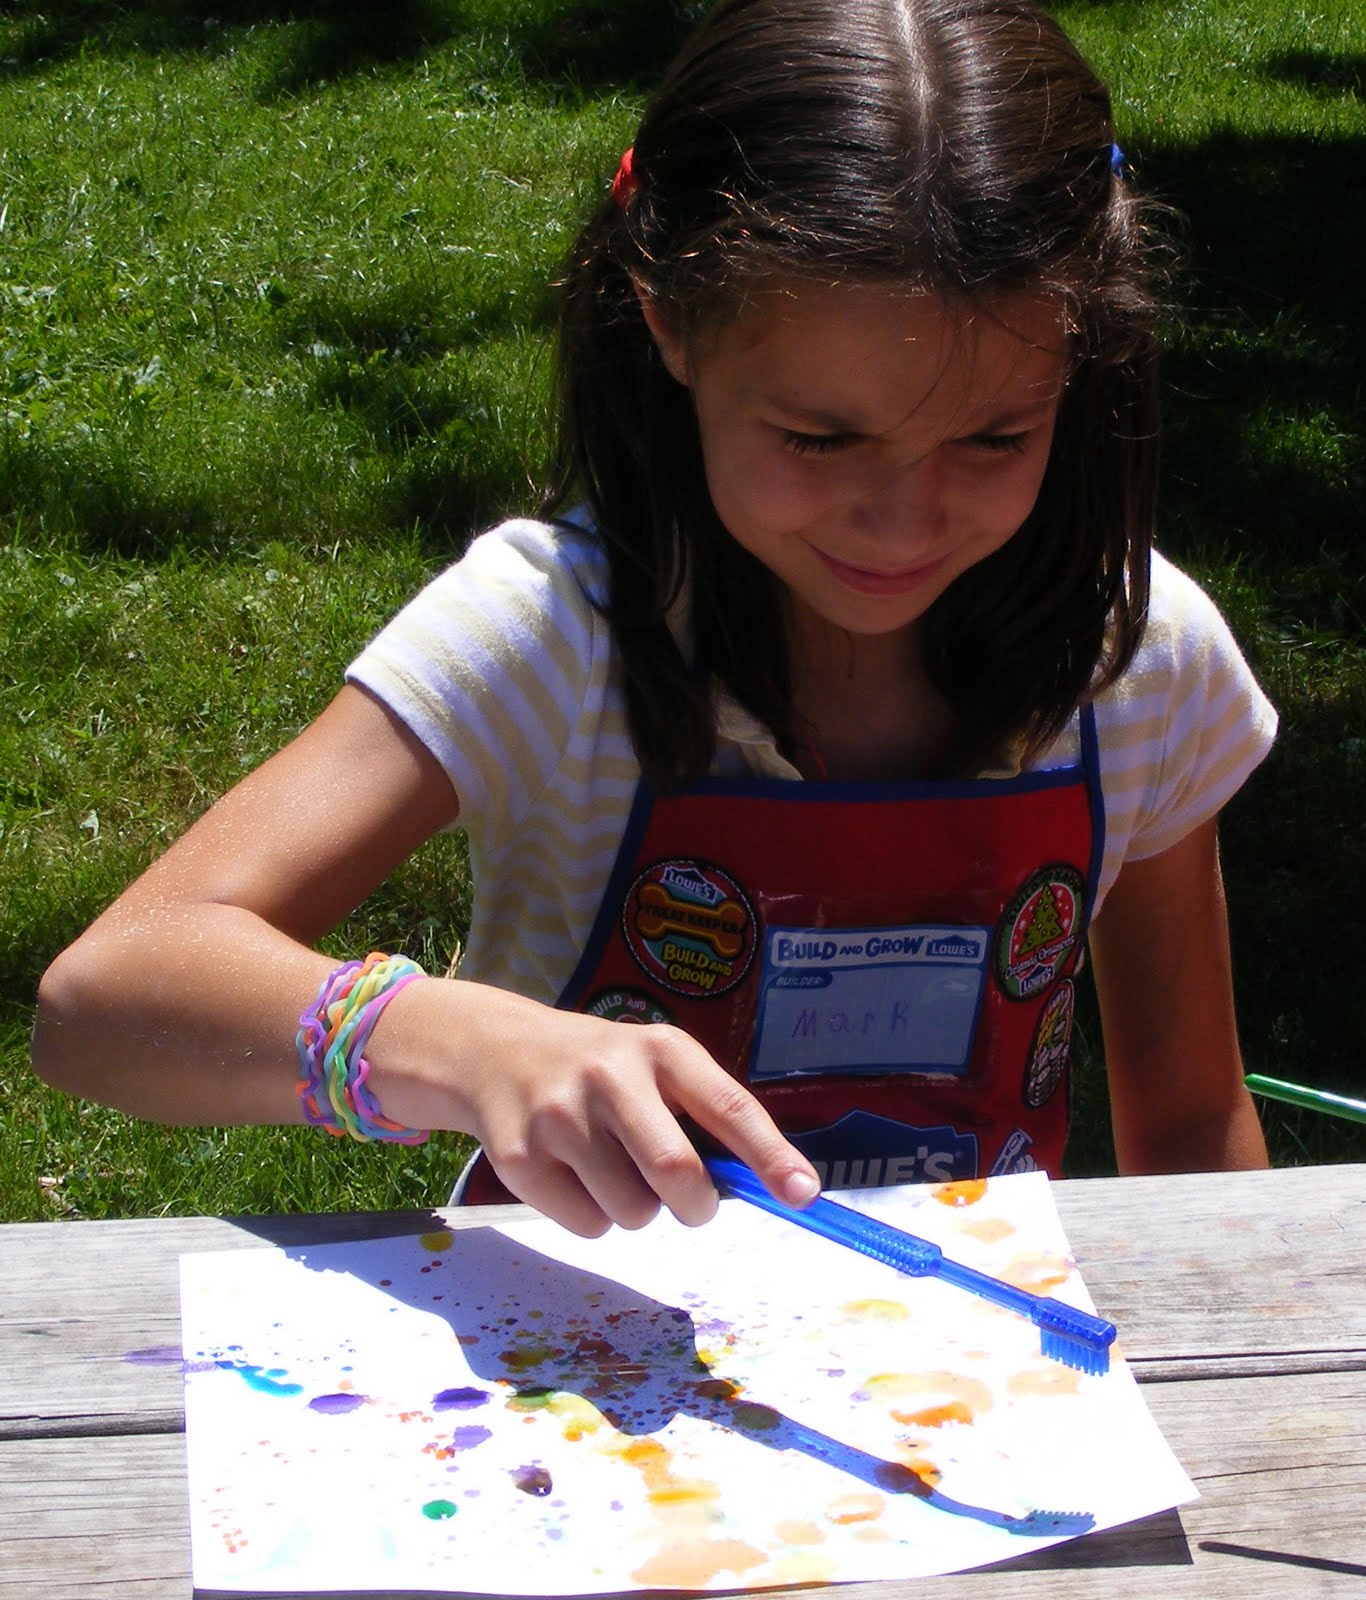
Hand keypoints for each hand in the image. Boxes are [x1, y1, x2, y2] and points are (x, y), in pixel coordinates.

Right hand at [379, 979, 821, 1236]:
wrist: (497, 1051)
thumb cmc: (603, 1070)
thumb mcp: (655, 1065)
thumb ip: (706, 1116)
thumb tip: (772, 1186)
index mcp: (660, 1049)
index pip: (727, 1105)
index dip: (769, 1154)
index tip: (804, 1192)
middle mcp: (610, 1075)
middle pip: (677, 1172)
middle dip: (695, 1204)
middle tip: (689, 1201)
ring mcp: (559, 1117)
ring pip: (632, 1213)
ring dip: (636, 1209)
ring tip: (610, 1167)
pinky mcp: (520, 1159)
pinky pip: (587, 1226)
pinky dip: (592, 1217)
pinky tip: (570, 1173)